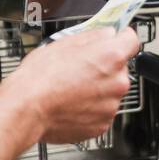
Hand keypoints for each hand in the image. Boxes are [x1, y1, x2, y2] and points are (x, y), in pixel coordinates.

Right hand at [7, 26, 140, 143]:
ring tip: (71, 89)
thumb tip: (105, 34)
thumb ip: (93, 36)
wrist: (27, 110)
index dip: (121, 38)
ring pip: (110, 91)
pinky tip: (71, 103)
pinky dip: (90, 108)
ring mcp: (111, 106)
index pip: (131, 40)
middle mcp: (117, 82)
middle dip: (104, 67)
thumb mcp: (64, 42)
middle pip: (120, 68)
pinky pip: (101, 111)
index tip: (116, 40)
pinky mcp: (102, 124)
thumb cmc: (39, 78)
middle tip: (80, 69)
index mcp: (111, 57)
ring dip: (97, 89)